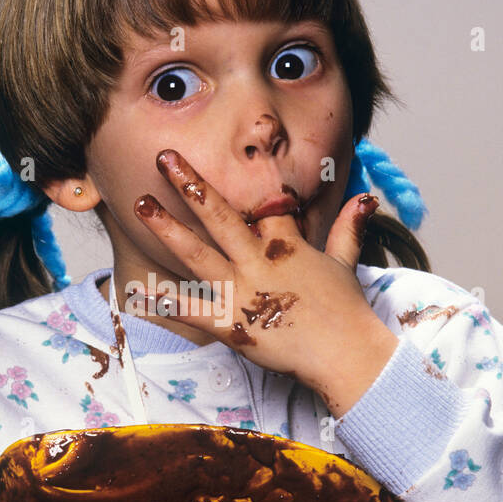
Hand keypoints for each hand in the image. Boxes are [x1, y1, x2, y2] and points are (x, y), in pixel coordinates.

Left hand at [134, 149, 398, 416]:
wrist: (345, 353)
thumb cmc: (346, 311)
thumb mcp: (346, 263)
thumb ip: (348, 228)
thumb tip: (365, 199)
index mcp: (285, 244)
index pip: (264, 201)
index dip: (250, 174)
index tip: (233, 148)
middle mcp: (258, 261)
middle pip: (219, 215)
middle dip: (191, 185)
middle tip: (165, 158)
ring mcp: (241, 291)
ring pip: (197, 253)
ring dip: (167, 228)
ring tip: (141, 205)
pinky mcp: (231, 324)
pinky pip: (192, 310)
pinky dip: (165, 302)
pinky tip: (137, 292)